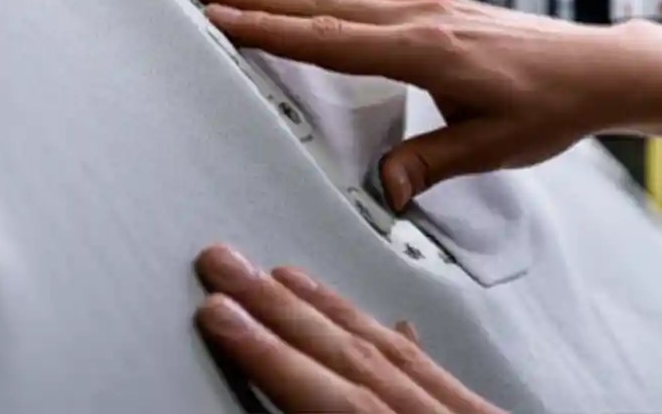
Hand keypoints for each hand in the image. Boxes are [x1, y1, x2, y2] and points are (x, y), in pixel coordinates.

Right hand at [193, 0, 641, 209]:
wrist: (598, 67)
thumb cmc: (550, 107)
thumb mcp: (492, 147)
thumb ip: (430, 163)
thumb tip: (382, 190)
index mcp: (427, 50)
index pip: (330, 40)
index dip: (271, 30)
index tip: (221, 18)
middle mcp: (419, 18)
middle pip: (321, 4)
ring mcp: (426, 7)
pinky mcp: (435, 9)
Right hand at [193, 244, 505, 413]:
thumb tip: (282, 395)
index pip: (334, 397)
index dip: (270, 354)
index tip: (220, 312)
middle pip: (357, 359)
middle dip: (284, 311)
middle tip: (227, 264)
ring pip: (397, 354)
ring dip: (332, 312)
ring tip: (281, 275)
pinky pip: (441, 373)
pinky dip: (401, 345)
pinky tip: (387, 321)